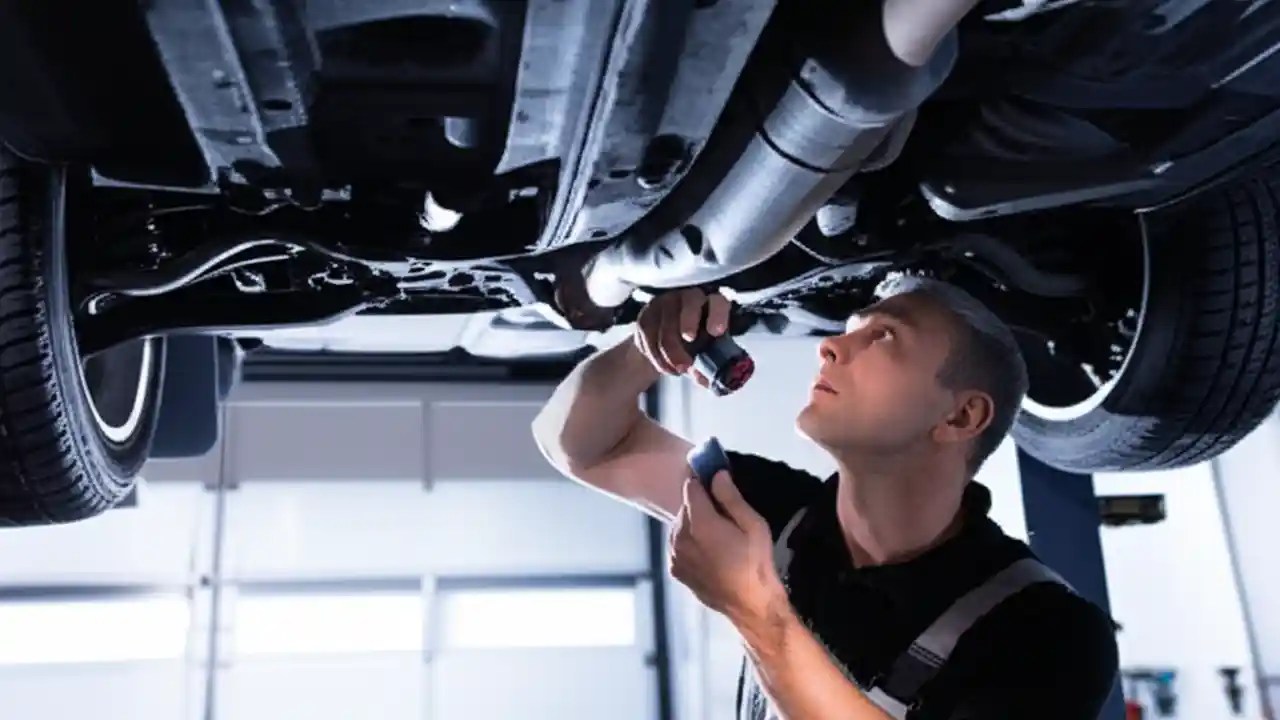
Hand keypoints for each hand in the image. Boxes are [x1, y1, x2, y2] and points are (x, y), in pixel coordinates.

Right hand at [634, 288, 731, 387]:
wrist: (666, 349)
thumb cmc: (695, 348)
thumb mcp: (706, 357)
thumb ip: (708, 368)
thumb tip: (705, 380)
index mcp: (713, 305)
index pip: (719, 302)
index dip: (718, 315)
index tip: (716, 332)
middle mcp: (690, 297)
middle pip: (691, 301)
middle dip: (689, 322)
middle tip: (689, 346)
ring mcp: (666, 303)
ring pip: (666, 323)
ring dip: (671, 352)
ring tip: (679, 370)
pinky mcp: (647, 314)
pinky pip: (649, 334)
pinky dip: (657, 356)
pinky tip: (666, 367)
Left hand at [668, 469, 786, 623]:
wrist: (750, 604)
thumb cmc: (756, 562)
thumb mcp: (753, 525)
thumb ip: (731, 497)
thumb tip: (716, 474)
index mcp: (699, 523)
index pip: (690, 487)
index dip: (703, 482)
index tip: (716, 486)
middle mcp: (679, 536)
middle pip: (684, 506)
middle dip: (700, 506)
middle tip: (723, 517)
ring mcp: (674, 554)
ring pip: (679, 525)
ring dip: (693, 524)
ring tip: (716, 538)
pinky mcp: (674, 569)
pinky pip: (677, 544)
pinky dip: (688, 542)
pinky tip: (708, 553)